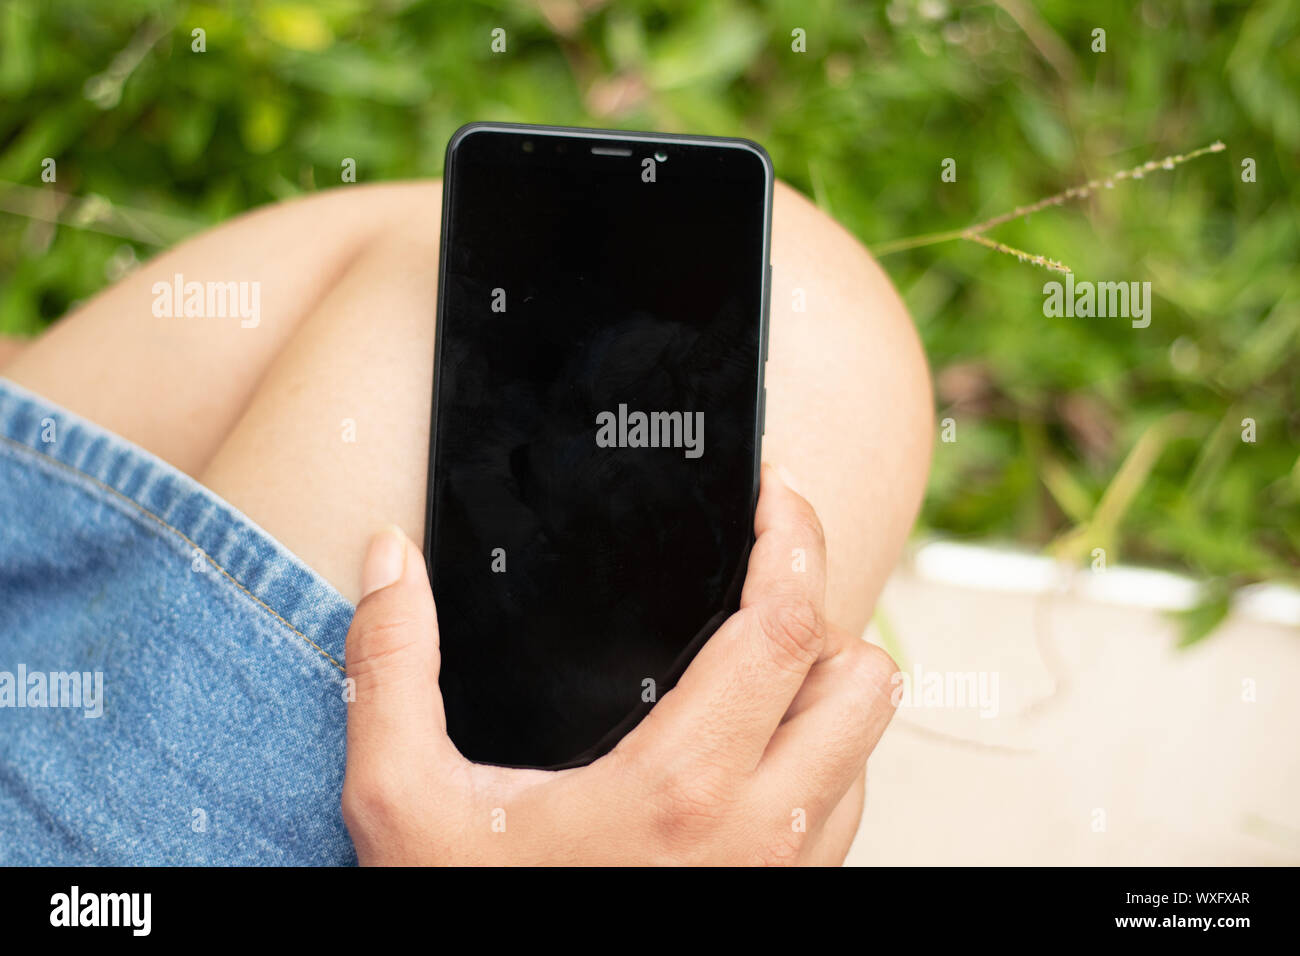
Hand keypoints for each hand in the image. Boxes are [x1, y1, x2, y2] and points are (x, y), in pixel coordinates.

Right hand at [341, 464, 897, 864]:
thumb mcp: (403, 805)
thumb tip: (389, 562)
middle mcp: (758, 833)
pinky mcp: (789, 904)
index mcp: (678, 787)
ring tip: (753, 667)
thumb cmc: (467, 922)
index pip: (784, 625)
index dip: (794, 536)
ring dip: (824, 690)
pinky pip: (845, 806)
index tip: (775, 494)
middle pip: (864, 678)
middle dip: (824, 613)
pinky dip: (820, 757)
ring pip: (866, 745)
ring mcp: (785, 877)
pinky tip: (747, 750)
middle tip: (757, 589)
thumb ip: (390, 671)